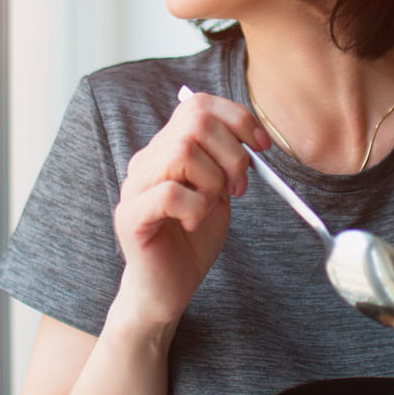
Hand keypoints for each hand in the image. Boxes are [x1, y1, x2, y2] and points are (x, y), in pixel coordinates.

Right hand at [111, 90, 268, 324]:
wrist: (166, 290)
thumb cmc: (192, 241)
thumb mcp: (218, 193)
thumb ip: (226, 163)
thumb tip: (253, 141)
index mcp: (166, 149)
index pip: (197, 104)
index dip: (236, 118)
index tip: (262, 147)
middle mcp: (146, 161)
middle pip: (194, 122)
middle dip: (232, 153)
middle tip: (237, 188)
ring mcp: (135, 187)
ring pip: (182, 152)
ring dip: (212, 180)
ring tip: (210, 206)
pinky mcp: (132, 216)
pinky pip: (169, 192)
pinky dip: (195, 206)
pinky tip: (194, 223)